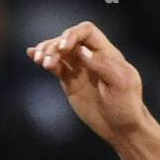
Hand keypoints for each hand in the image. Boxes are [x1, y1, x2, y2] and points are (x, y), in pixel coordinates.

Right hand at [27, 22, 146, 144]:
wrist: (121, 128)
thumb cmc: (126, 105)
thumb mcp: (120, 83)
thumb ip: (102, 64)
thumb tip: (81, 52)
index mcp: (106, 52)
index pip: (86, 31)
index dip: (73, 34)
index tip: (63, 47)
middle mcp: (91, 56)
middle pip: (68, 39)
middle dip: (55, 45)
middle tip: (47, 59)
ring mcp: (79, 69)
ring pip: (59, 52)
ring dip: (47, 52)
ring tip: (39, 60)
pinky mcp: (70, 82)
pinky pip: (55, 67)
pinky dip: (44, 60)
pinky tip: (33, 57)